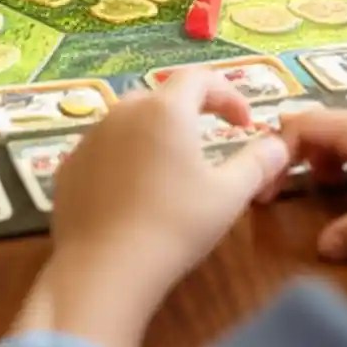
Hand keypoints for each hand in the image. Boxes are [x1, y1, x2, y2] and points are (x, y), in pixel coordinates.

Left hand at [37, 71, 289, 338]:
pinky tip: (132, 192)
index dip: (227, 94)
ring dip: (152, 134)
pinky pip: (102, 149)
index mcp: (165, 109)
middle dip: (188, 111)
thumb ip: (257, 162)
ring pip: (128, 122)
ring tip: (169, 167)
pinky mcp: (68, 166)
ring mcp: (89, 138)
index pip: (199, 78)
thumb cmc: (175, 226)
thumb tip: (278, 145)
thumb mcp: (229, 195)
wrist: (104, 268)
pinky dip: (122, 159)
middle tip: (207, 139)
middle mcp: (123, 112)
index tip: (243, 122)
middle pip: (161, 97)